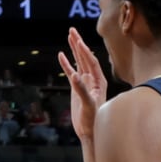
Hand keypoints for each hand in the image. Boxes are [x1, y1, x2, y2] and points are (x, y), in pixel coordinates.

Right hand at [57, 27, 106, 143]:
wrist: (90, 130)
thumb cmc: (93, 119)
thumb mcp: (88, 104)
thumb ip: (81, 90)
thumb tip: (74, 75)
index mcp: (99, 81)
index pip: (92, 62)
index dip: (85, 52)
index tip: (78, 42)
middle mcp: (93, 79)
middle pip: (86, 58)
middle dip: (79, 44)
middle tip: (72, 30)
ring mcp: (85, 82)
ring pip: (79, 62)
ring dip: (74, 50)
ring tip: (69, 36)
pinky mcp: (76, 88)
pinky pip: (71, 72)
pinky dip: (66, 64)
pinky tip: (61, 55)